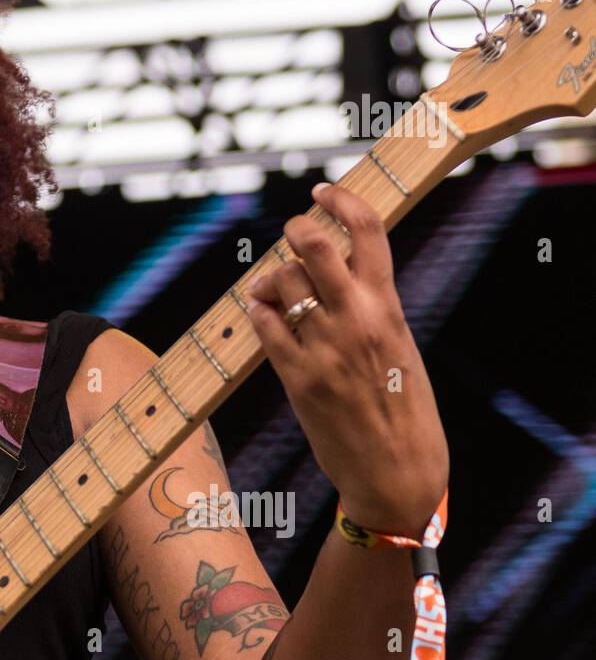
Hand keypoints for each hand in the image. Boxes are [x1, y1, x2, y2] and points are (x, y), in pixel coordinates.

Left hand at [245, 183, 448, 539]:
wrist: (398, 469)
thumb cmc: (402, 405)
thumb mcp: (400, 344)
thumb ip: (372, 305)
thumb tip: (336, 267)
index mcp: (389, 308)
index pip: (368, 233)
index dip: (342, 201)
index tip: (322, 190)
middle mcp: (356, 321)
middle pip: (312, 246)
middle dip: (294, 229)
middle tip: (290, 231)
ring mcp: (324, 348)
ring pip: (281, 282)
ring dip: (270, 277)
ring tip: (271, 287)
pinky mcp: (297, 377)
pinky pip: (263, 325)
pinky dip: (257, 311)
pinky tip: (261, 314)